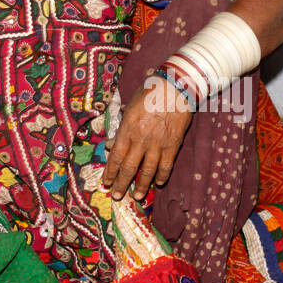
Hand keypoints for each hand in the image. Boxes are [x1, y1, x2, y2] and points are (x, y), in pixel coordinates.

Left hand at [101, 75, 192, 200]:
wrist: (176, 86)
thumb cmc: (150, 92)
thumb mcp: (129, 106)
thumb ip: (120, 127)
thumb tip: (109, 145)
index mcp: (127, 129)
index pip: (115, 156)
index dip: (110, 172)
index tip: (107, 182)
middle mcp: (141, 139)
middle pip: (129, 168)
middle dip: (121, 184)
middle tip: (117, 196)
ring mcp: (158, 143)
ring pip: (147, 170)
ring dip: (142, 186)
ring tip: (138, 196)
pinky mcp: (173, 144)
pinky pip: (166, 165)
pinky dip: (162, 175)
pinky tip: (158, 183)